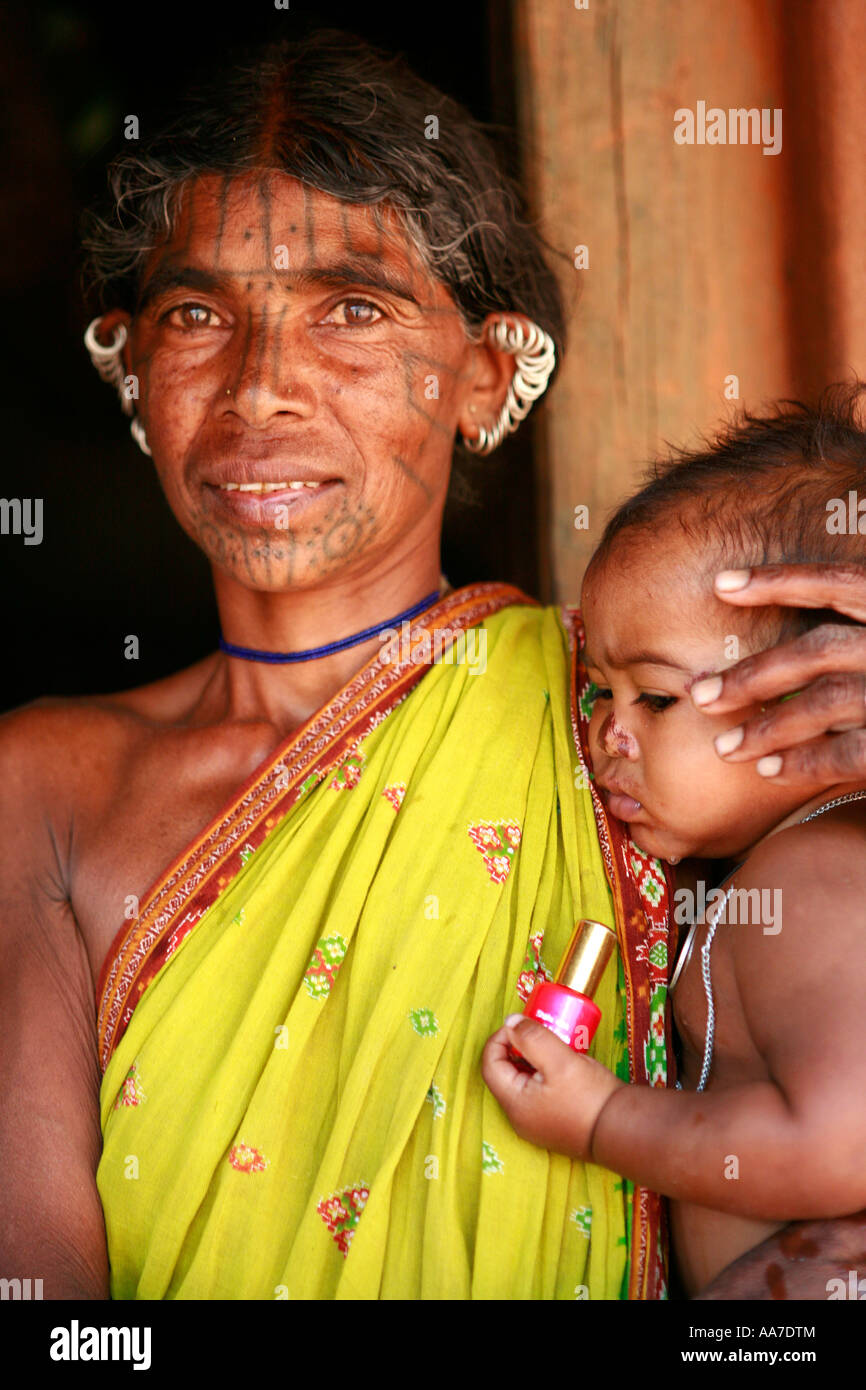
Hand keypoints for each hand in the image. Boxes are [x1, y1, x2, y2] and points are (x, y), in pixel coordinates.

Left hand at [481, 1014, 623, 1160]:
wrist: (623, 1130)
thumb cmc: (590, 1097)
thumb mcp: (560, 1060)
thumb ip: (531, 1038)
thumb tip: (510, 1022)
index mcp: (515, 1104)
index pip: (490, 1065)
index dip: (499, 1039)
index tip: (520, 1024)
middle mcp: (521, 1118)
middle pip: (505, 1074)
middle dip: (516, 1048)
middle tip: (536, 1031)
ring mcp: (537, 1123)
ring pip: (523, 1083)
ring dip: (531, 1060)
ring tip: (551, 1043)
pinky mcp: (554, 1124)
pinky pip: (539, 1093)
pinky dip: (544, 1074)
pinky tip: (563, 1063)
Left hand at [690, 564, 865, 785]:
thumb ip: (862, 623)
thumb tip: (810, 625)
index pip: (840, 583)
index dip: (780, 580)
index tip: (721, 584)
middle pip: (818, 650)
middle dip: (753, 673)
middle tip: (698, 694)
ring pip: (826, 702)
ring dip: (767, 725)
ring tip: (724, 746)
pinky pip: (849, 752)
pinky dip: (805, 762)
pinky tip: (769, 772)